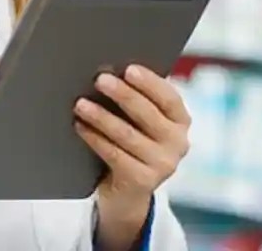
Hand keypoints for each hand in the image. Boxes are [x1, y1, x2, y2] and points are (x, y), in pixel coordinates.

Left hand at [74, 65, 190, 250]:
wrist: (127, 193)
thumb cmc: (132, 144)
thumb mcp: (142, 123)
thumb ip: (137, 101)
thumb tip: (110, 72)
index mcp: (181, 121)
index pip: (169, 97)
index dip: (149, 82)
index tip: (128, 69)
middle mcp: (178, 143)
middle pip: (147, 114)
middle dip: (122, 94)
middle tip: (100, 80)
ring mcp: (163, 165)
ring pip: (127, 134)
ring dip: (101, 117)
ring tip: (81, 104)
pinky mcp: (143, 181)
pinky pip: (114, 154)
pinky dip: (95, 138)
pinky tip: (80, 126)